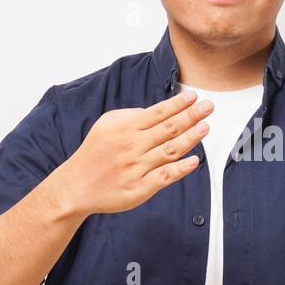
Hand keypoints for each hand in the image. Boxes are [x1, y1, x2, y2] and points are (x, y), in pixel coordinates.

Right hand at [53, 90, 212, 215]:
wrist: (76, 186)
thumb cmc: (96, 154)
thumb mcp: (107, 126)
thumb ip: (131, 116)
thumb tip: (157, 112)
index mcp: (125, 128)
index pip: (158, 112)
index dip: (178, 104)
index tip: (194, 97)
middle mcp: (132, 146)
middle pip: (168, 128)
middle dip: (191, 116)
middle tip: (208, 107)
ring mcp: (136, 167)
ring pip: (170, 150)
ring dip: (190, 138)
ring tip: (205, 127)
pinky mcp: (140, 188)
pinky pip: (164, 176)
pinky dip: (181, 169)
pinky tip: (194, 160)